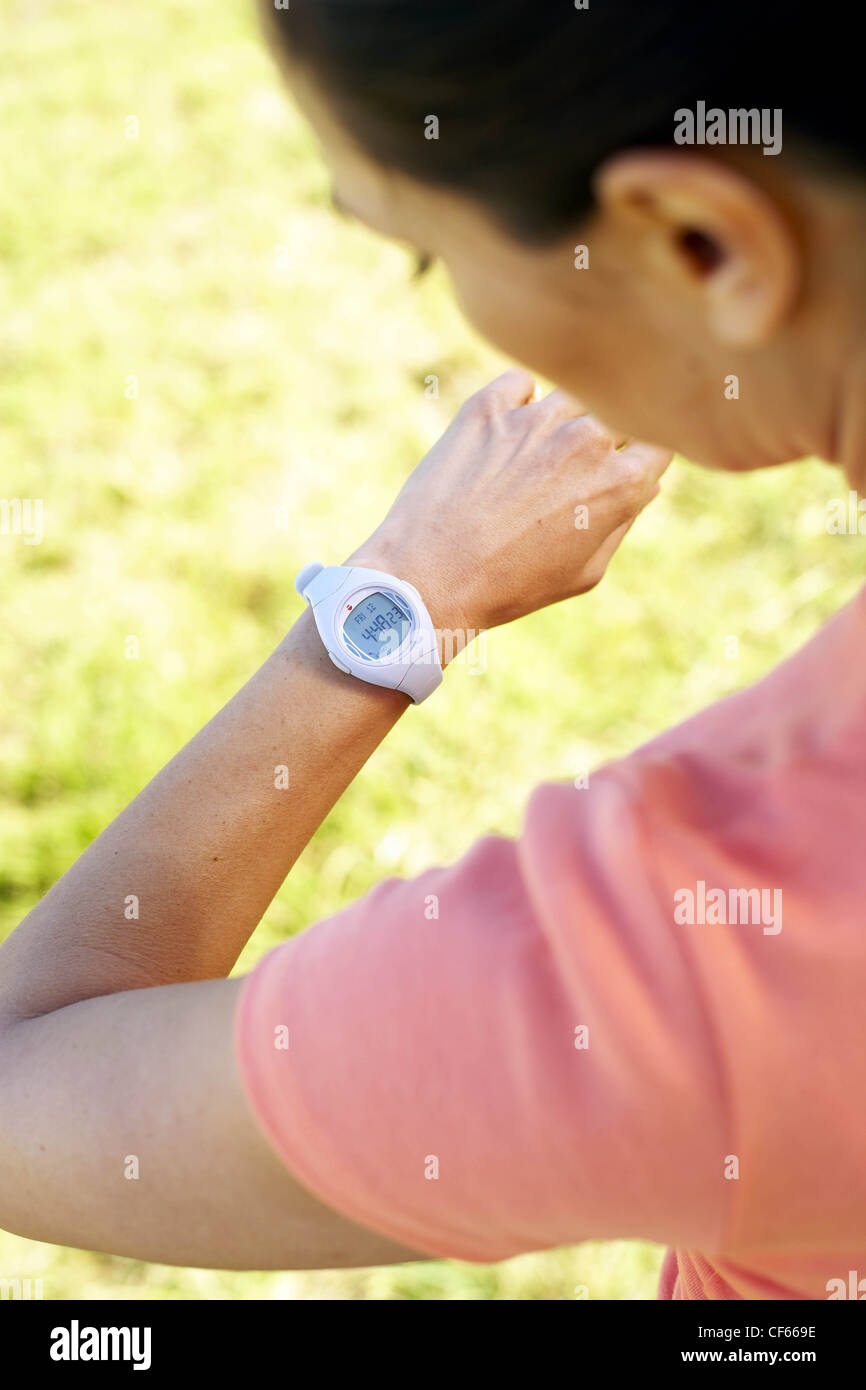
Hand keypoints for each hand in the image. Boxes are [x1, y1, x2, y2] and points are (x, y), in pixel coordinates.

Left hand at [346, 368, 670, 645]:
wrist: (428, 580)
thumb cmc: (509, 588)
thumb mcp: (583, 573)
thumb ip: (624, 522)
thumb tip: (648, 484)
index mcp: (619, 483)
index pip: (662, 442)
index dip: (646, 455)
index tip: (629, 467)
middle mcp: (583, 440)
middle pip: (621, 412)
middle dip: (612, 433)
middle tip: (576, 466)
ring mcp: (534, 419)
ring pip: (574, 392)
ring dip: (566, 417)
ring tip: (535, 458)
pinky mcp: (487, 408)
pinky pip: (520, 383)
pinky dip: (519, 401)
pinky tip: (506, 434)